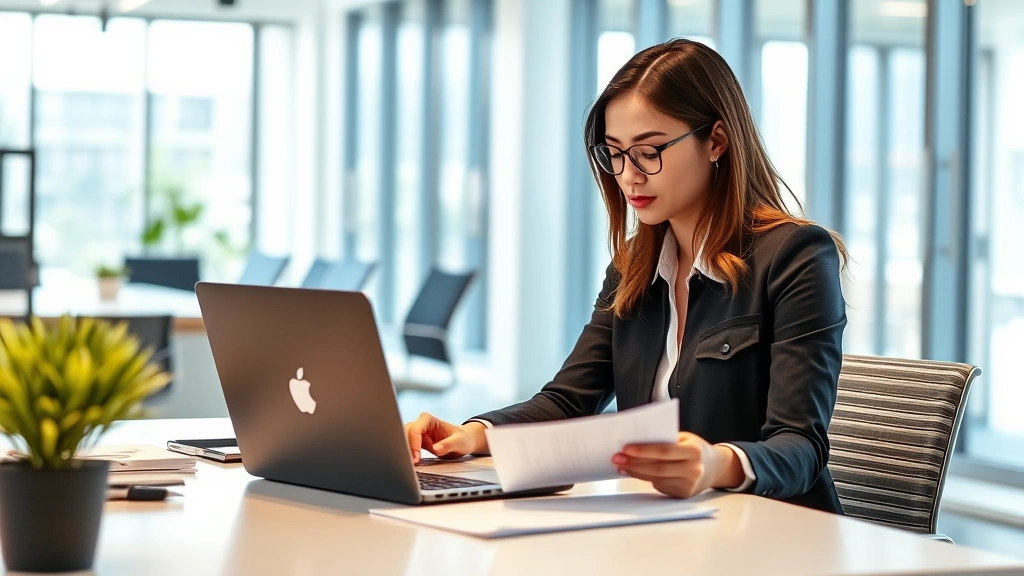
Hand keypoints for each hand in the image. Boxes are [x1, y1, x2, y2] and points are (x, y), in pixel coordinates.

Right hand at [404, 413, 485, 464]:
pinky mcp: (416, 443)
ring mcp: (417, 433)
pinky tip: (412, 465)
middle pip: (405, 434)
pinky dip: (407, 456)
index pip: (416, 430)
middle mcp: (420, 424)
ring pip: (403, 441)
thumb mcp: (459, 442)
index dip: (414, 444)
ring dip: (405, 453)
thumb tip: (436, 449)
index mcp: (429, 419)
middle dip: (406, 449)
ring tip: (411, 466)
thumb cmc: (462, 439)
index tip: (416, 458)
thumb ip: (448, 444)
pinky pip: (407, 448)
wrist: (463, 442)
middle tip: (411, 464)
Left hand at [612, 432, 743, 497]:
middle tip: (616, 458)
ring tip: (621, 465)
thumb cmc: (695, 448)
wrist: (715, 467)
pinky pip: (659, 485)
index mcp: (694, 451)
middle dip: (634, 463)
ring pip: (656, 478)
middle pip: (658, 468)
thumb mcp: (685, 439)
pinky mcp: (682, 495)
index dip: (644, 450)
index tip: (626, 448)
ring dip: (635, 472)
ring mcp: (688, 485)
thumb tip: (636, 442)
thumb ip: (665, 440)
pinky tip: (633, 472)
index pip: (665, 451)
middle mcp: (693, 470)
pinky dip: (644, 479)